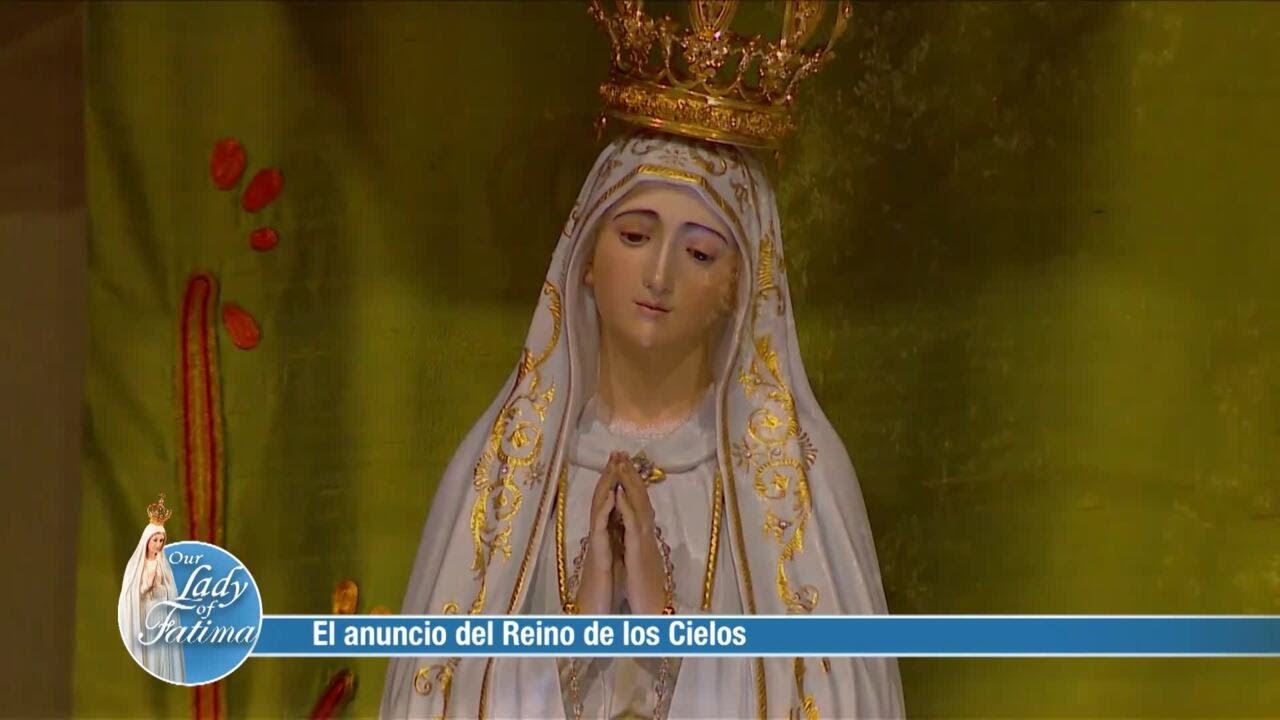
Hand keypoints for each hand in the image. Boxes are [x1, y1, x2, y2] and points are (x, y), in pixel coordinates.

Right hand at [573, 453, 624, 613]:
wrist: (595, 612)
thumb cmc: (606, 589)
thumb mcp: (616, 560)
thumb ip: (617, 541)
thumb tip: (622, 527)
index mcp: (607, 536)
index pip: (611, 502)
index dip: (617, 482)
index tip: (624, 462)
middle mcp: (599, 536)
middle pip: (603, 498)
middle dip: (610, 475)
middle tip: (616, 452)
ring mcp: (596, 544)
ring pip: (598, 508)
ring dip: (605, 485)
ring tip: (612, 465)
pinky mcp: (597, 555)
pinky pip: (600, 529)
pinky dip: (604, 510)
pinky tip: (610, 496)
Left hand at [613, 454, 669, 614]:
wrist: (653, 611)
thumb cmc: (645, 590)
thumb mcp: (640, 561)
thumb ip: (636, 543)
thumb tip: (633, 530)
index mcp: (644, 536)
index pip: (639, 502)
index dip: (631, 482)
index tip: (622, 464)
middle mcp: (647, 535)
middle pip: (641, 497)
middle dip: (630, 474)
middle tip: (621, 453)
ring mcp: (645, 543)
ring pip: (639, 506)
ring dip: (629, 484)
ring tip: (620, 463)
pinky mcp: (639, 553)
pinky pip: (633, 527)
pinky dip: (626, 509)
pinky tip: (619, 495)